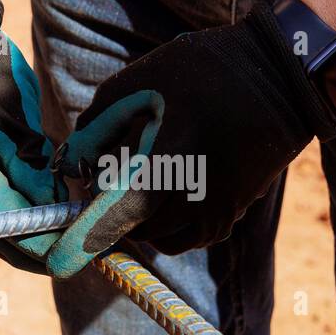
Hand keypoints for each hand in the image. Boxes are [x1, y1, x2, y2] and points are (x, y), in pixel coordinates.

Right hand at [0, 0, 64, 273]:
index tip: (65, 252)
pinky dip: (2, 213)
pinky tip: (35, 216)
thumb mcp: (16, 111)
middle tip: (66, 257)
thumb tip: (54, 208)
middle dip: (25, 247)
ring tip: (56, 240)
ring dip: (14, 234)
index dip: (31, 240)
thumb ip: (31, 162)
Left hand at [46, 4, 335, 278]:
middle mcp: (190, 193)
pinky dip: (164, 227)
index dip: (83, 242)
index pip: (115, 214)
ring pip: (154, 236)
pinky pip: (184, 238)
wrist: (277, 79)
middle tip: (99, 184)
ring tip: (138, 183)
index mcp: (163, 156)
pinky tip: (164, 196)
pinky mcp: (227, 215)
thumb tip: (72, 167)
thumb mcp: (134, 82)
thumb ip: (94, 128)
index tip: (58, 262)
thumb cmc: (199, 72)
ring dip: (135, 219)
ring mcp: (211, 209)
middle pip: (129, 225)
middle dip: (105, 212)